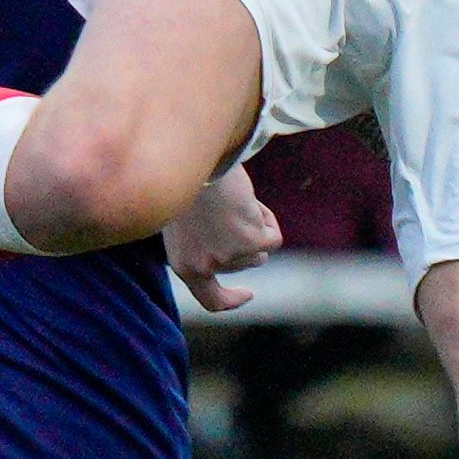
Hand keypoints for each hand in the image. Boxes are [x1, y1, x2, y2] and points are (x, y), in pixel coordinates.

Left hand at [166, 162, 280, 314]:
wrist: (191, 158)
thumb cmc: (187, 181)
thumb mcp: (186, 221)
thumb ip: (202, 244)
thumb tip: (238, 251)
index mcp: (184, 265)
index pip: (211, 300)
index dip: (232, 300)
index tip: (249, 293)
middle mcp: (204, 267)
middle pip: (245, 264)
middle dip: (246, 239)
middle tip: (229, 209)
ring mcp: (228, 257)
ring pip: (260, 250)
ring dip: (254, 225)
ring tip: (233, 201)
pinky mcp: (250, 243)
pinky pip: (274, 238)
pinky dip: (267, 219)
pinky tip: (248, 201)